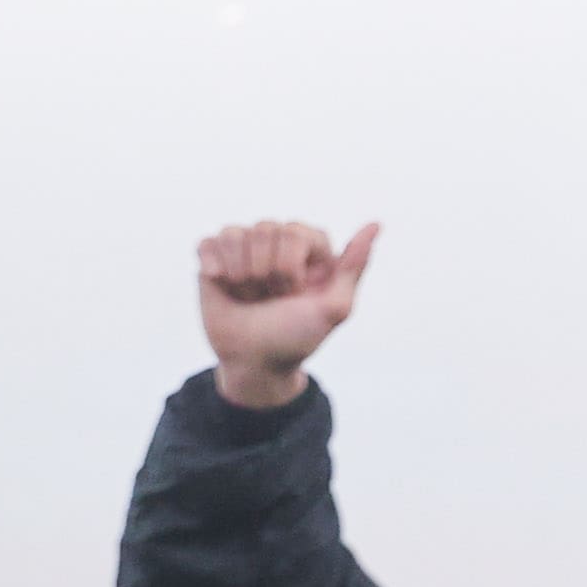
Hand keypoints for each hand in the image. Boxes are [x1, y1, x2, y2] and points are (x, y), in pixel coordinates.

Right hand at [197, 219, 377, 408]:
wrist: (254, 363)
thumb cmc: (297, 337)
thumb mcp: (334, 308)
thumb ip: (354, 266)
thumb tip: (376, 223)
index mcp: (311, 250)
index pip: (296, 232)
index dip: (290, 266)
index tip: (294, 295)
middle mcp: (279, 244)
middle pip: (266, 229)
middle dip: (266, 272)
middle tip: (270, 298)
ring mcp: (246, 250)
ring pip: (236, 233)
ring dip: (240, 273)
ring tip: (248, 295)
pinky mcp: (215, 259)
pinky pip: (209, 241)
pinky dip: (213, 264)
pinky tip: (220, 282)